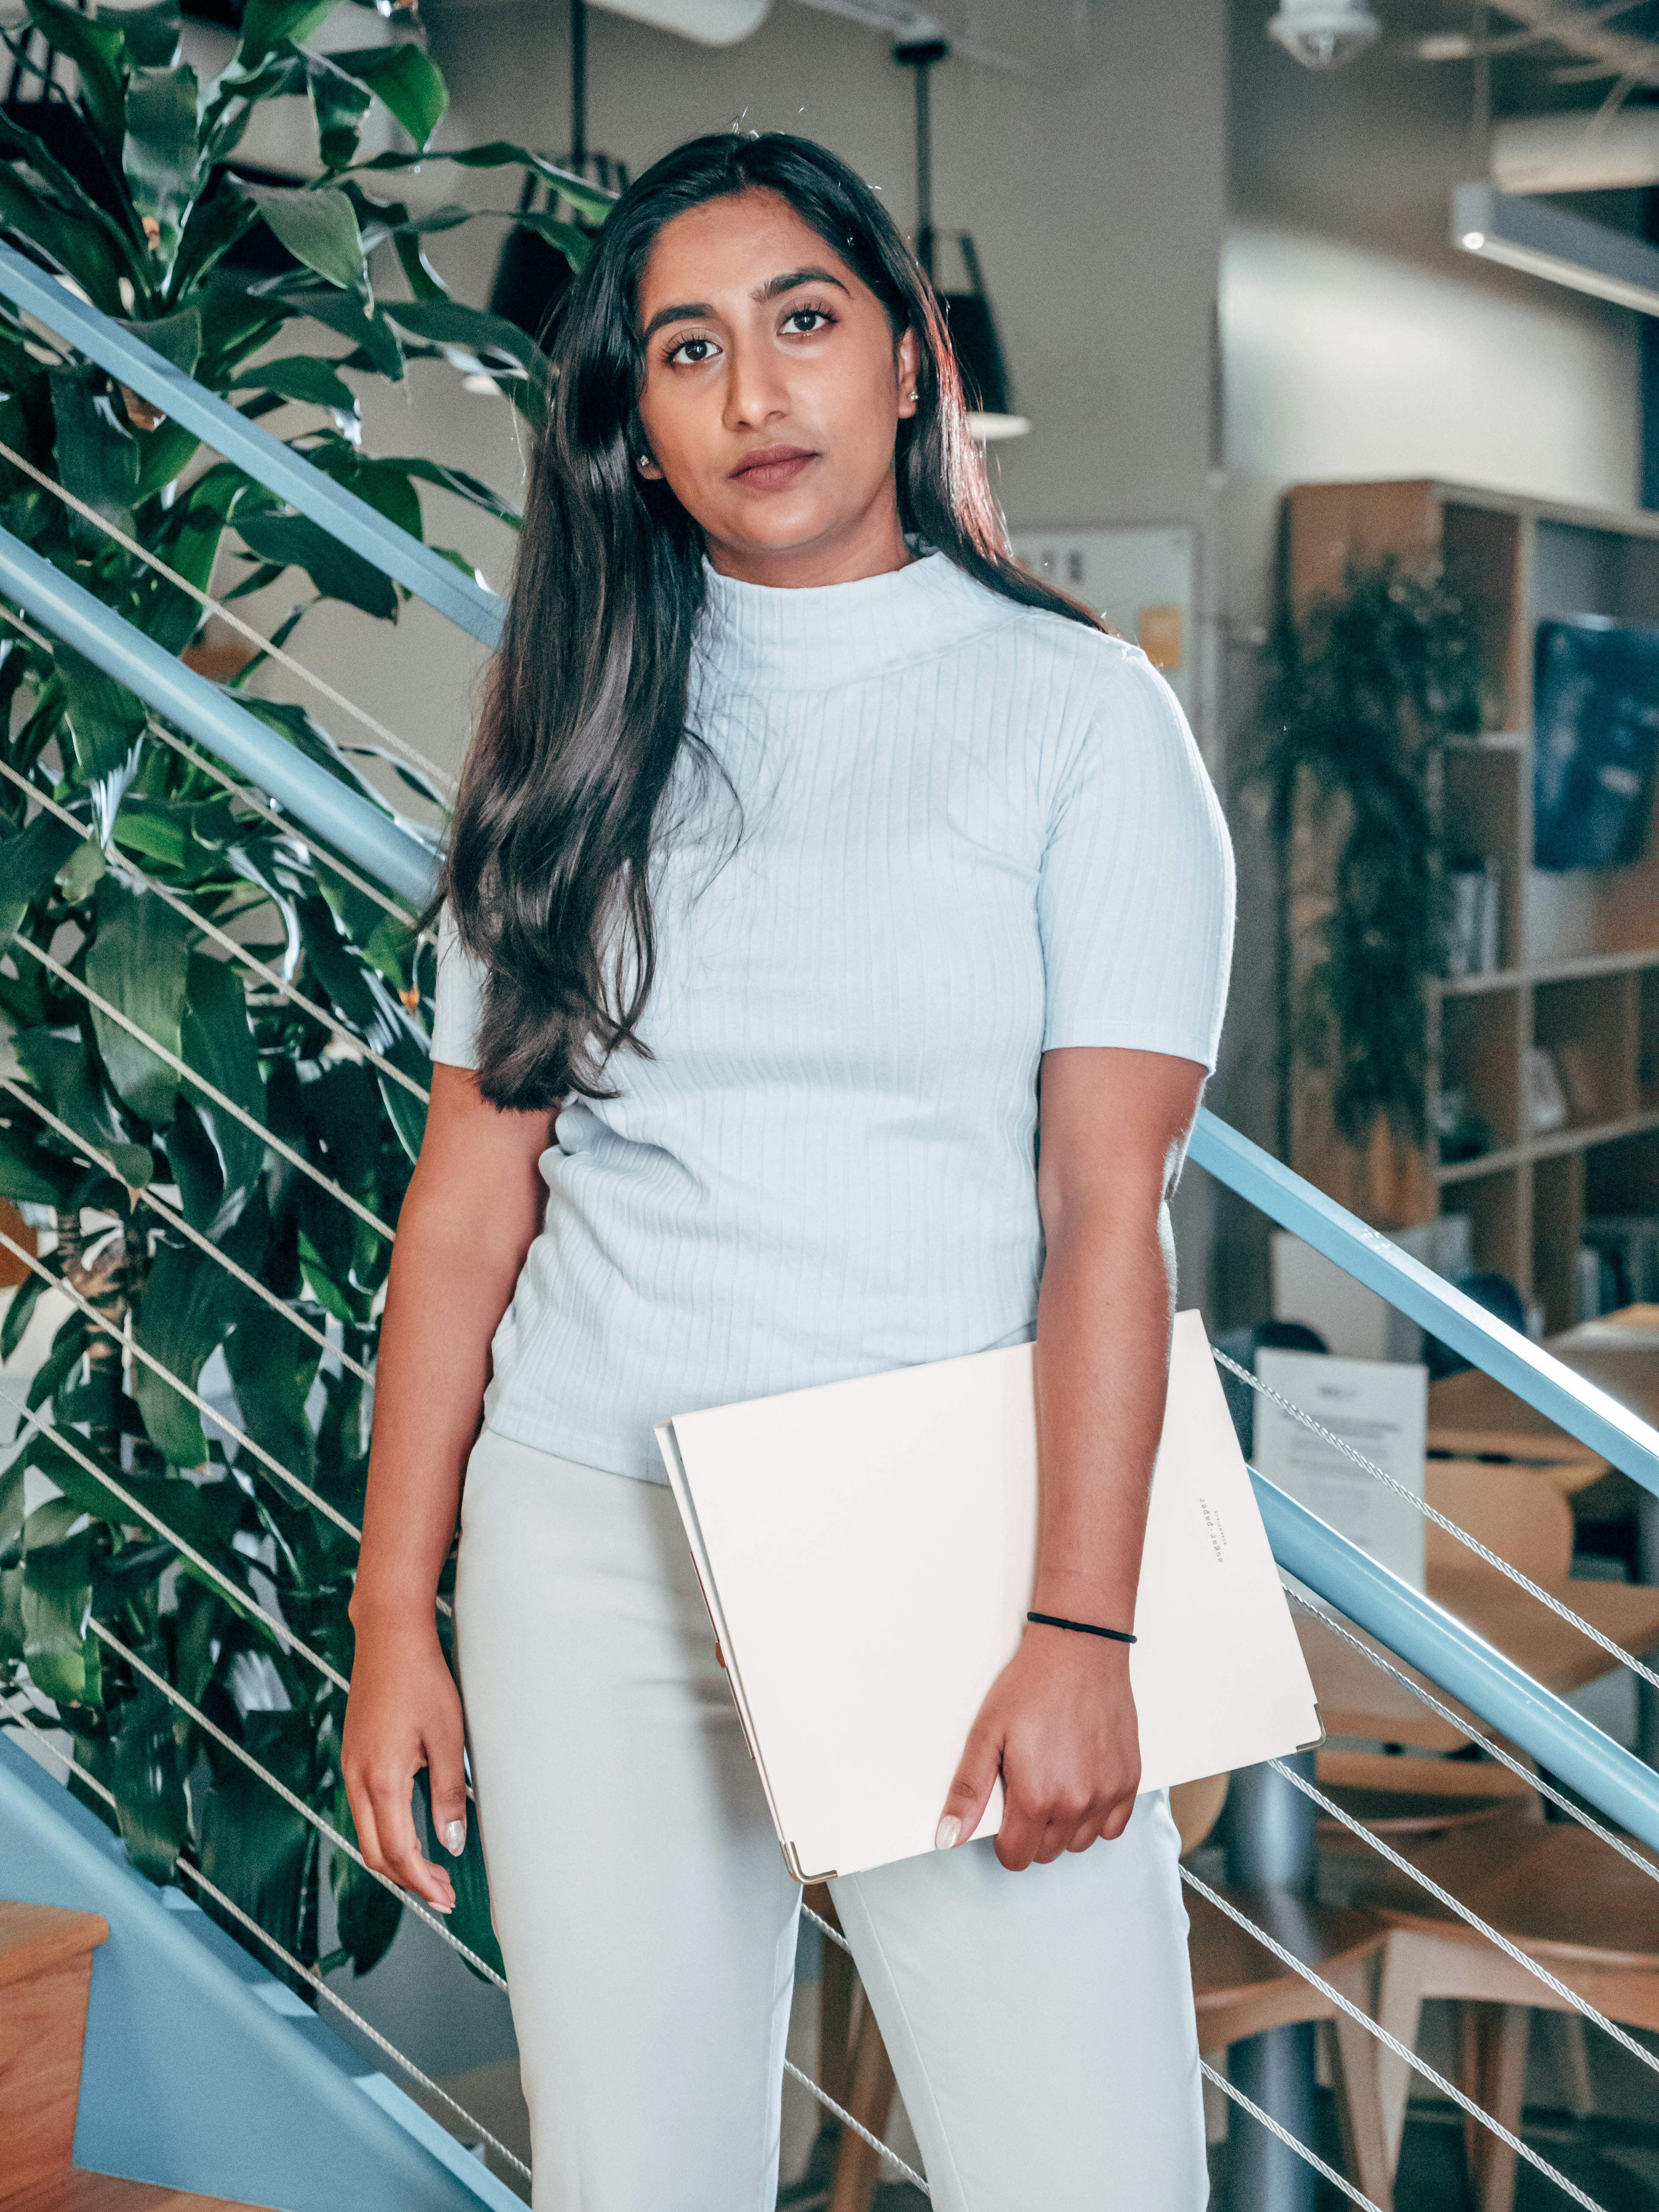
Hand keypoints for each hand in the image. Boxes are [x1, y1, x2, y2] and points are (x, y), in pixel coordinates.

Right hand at [342, 1611, 467, 1914]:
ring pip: (366, 1833)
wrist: (388, 1637)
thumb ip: (449, 1793)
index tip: (445, 1899)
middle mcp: (357, 1778)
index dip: (422, 1882)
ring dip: (396, 1858)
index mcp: (381, 1779)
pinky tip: (411, 1830)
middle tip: (442, 1893)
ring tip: (431, 1869)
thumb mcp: (447, 1738)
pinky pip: (364, 1809)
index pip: (398, 1852)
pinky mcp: (353, 1755)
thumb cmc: (423, 1681)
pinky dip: (385, 1831)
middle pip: (374, 1853)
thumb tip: (452, 1842)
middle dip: (407, 1880)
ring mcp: (350, 1766)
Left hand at [935, 1625, 1139, 1871]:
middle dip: (1031, 1830)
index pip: (1015, 1856)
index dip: (1004, 1840)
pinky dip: (1096, 1816)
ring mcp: (1107, 1794)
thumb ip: (967, 1792)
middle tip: (1028, 1785)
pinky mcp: (1129, 1781)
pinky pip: (1113, 1826)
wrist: (1080, 1650)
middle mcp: (1076, 1804)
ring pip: (1079, 1842)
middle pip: (1046, 1852)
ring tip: (1054, 1781)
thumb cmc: (1031, 1686)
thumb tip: (947, 1839)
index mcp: (1036, 1796)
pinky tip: (1082, 1785)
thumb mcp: (986, 1734)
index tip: (1005, 1812)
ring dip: (1063, 1825)